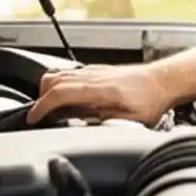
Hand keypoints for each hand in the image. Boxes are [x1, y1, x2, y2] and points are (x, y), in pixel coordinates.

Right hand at [27, 63, 173, 125]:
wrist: (163, 81)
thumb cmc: (150, 101)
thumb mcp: (130, 120)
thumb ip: (103, 122)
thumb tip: (80, 125)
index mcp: (99, 89)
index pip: (59, 93)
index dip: (41, 107)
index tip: (33, 118)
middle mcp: (93, 76)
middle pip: (52, 80)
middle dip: (40, 99)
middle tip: (41, 116)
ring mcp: (93, 71)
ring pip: (58, 74)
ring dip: (48, 91)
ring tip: (51, 109)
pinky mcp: (96, 70)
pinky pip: (69, 74)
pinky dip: (59, 85)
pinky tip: (66, 99)